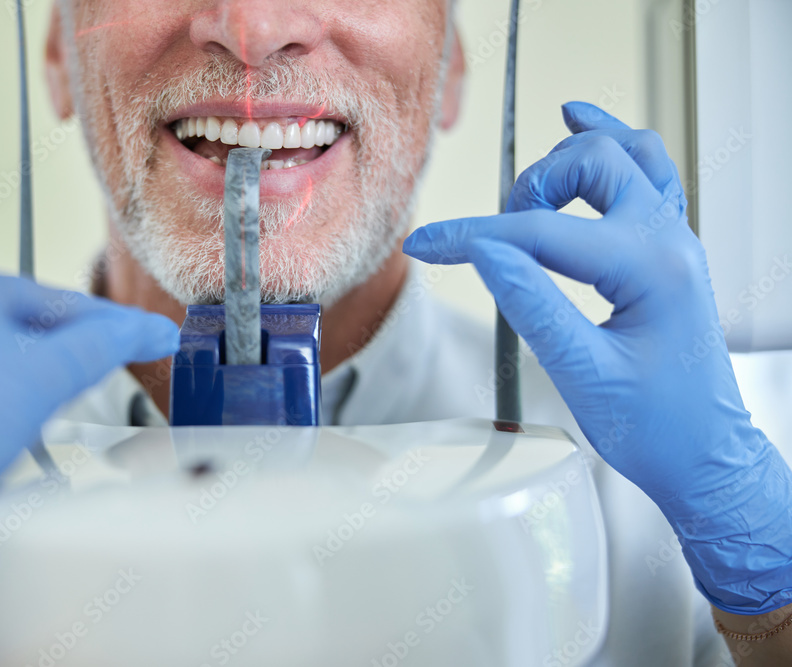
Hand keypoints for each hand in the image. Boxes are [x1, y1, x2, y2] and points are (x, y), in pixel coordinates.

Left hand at [0, 268, 178, 633]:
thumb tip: (149, 329)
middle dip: (66, 362)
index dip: (112, 327)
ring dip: (31, 393)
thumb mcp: (47, 374)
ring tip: (44, 419)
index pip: (61, 301)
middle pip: (27, 333)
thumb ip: (106, 346)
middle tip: (97, 385)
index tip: (153, 340)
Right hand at [404, 102, 791, 613]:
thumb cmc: (657, 428)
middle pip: (591, 164)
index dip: (472, 238)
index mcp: (651, 269)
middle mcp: (669, 241)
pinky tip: (580, 124)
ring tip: (528, 189)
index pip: (542, 234)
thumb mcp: (584, 374)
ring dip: (569, 159)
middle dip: (531, 189)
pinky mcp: (667, 252)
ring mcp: (674, 240)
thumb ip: (533, 305)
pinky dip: (611, 144)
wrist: (706, 458)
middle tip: (497, 240)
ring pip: (624, 154)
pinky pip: (647, 173)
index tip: (426, 246)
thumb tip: (485, 253)